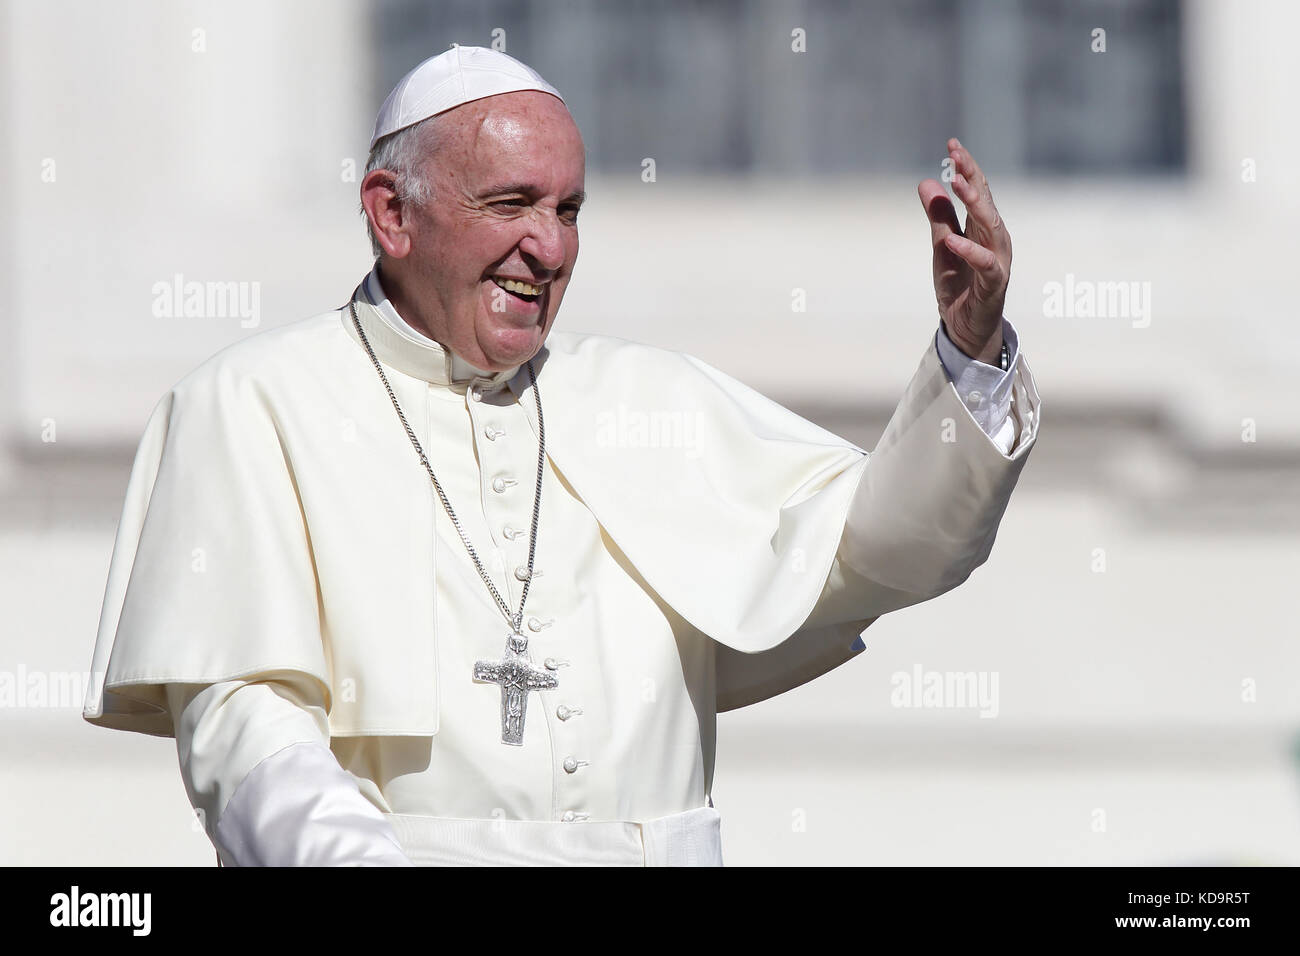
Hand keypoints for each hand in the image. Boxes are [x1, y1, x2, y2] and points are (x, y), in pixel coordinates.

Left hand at [917, 138, 1012, 363]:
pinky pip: (985, 265)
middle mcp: (994, 239)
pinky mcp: (994, 284)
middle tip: (956, 155)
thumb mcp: (941, 246)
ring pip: (990, 227)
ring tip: (958, 186)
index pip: (977, 191)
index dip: (966, 168)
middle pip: (985, 202)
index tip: (952, 144)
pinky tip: (953, 240)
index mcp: (983, 228)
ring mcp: (997, 261)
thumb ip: (939, 217)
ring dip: (976, 205)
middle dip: (972, 177)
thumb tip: (925, 182)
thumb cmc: (960, 286)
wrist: (966, 328)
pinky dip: (970, 251)